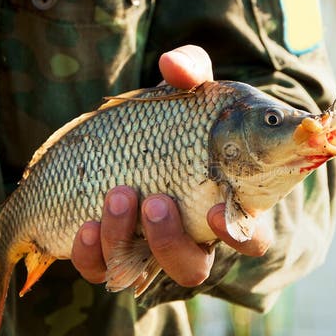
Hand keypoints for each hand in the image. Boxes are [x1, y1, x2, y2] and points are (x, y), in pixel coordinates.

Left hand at [71, 45, 271, 287]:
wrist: (130, 137)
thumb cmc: (178, 118)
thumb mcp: (189, 90)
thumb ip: (191, 72)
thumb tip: (172, 65)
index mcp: (226, 206)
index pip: (251, 239)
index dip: (240, 236)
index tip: (216, 213)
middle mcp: (190, 239)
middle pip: (191, 268)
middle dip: (169, 240)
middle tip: (155, 200)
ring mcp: (147, 250)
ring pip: (143, 270)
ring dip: (125, 239)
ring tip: (117, 194)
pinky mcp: (110, 252)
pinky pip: (100, 269)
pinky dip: (91, 253)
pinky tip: (84, 224)